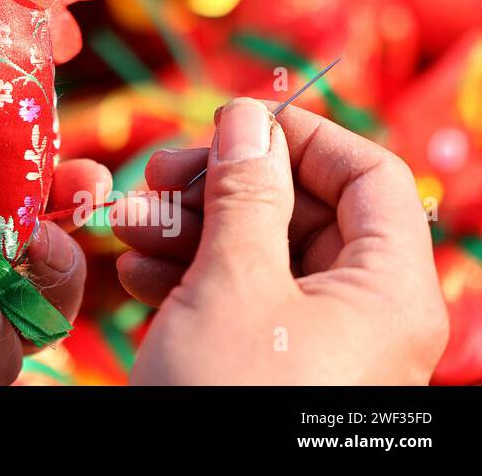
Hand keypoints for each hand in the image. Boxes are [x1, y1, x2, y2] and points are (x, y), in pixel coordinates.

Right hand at [114, 97, 447, 383]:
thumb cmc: (230, 398)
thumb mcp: (232, 283)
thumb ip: (244, 191)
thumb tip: (247, 119)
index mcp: (388, 290)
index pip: (369, 175)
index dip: (299, 137)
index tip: (226, 123)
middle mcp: (364, 314)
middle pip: (304, 211)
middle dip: (222, 186)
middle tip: (155, 176)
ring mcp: (317, 344)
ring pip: (260, 253)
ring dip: (190, 229)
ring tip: (128, 228)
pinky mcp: (271, 368)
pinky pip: (240, 299)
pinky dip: (189, 275)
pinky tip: (138, 273)